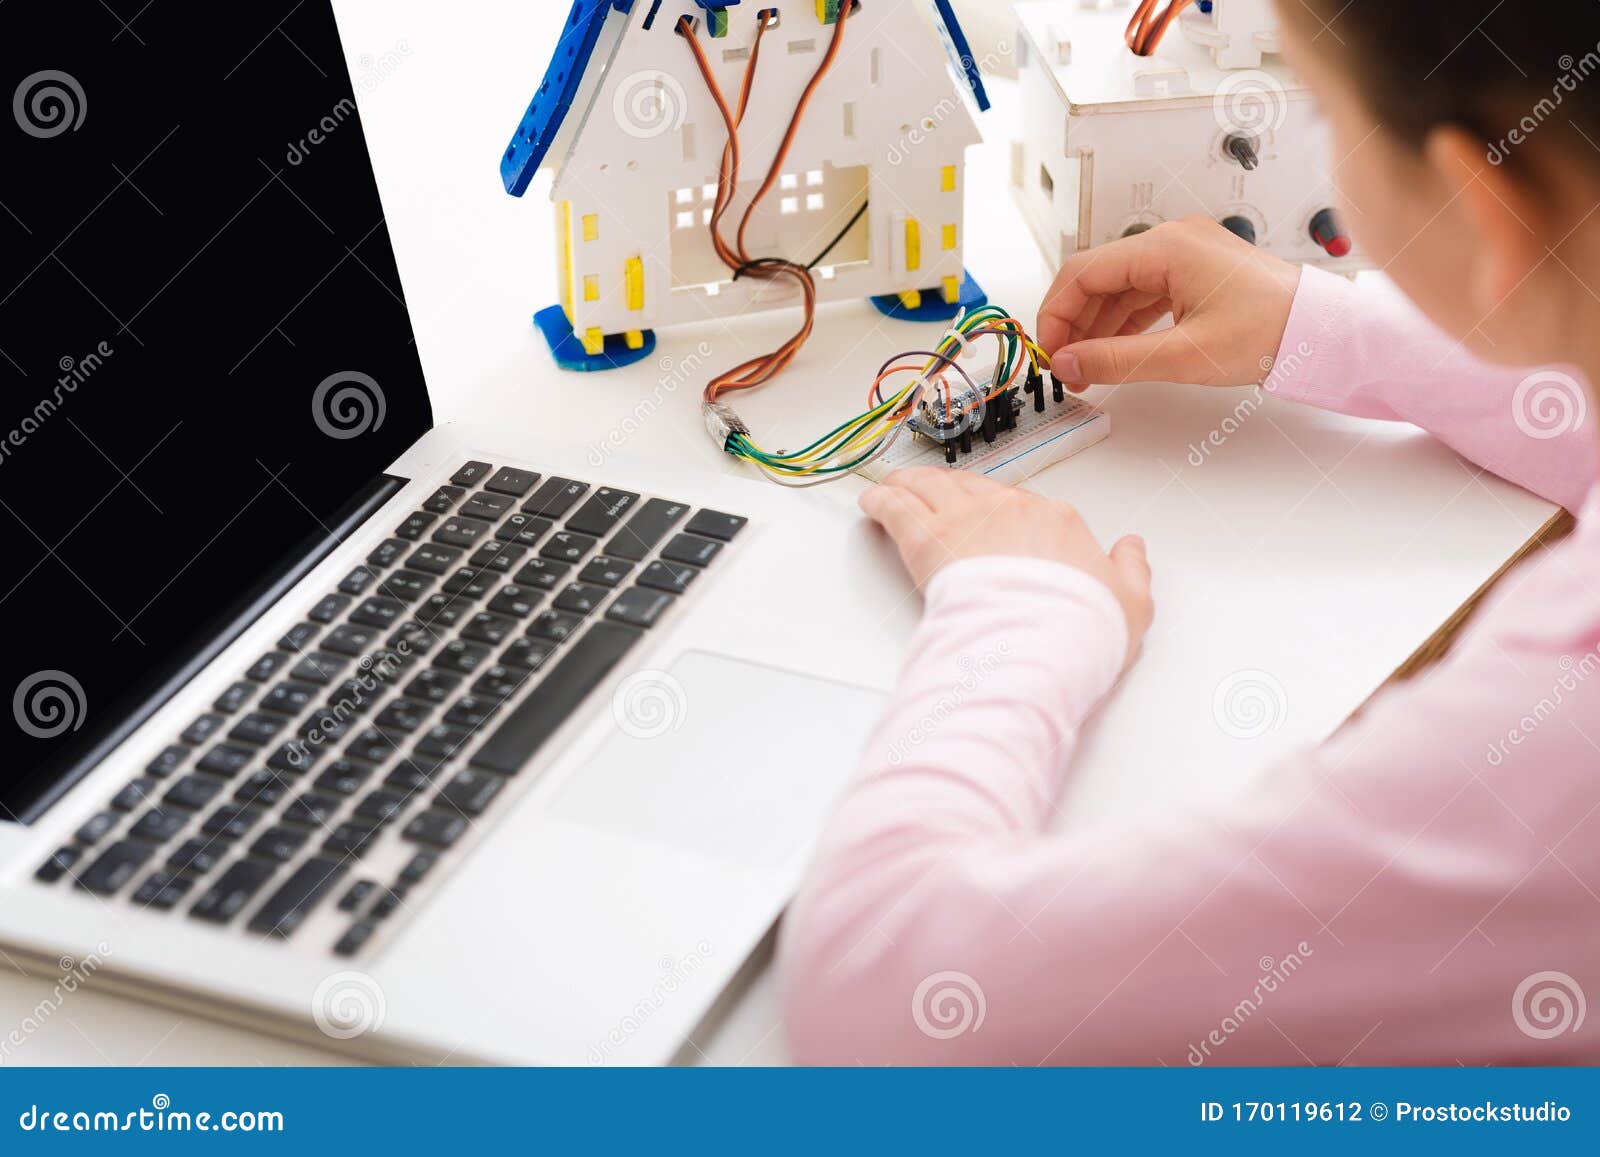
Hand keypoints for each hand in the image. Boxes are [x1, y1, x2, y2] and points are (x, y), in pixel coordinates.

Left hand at [859, 468, 1153, 655]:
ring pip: (931, 487)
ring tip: (896, 485)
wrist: (1041, 642)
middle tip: (931, 491)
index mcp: (1056, 521)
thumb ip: (1131, 570)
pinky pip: (898, 507)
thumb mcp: (1130, 603)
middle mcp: (1009, 509)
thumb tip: (1133, 547)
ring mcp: (965, 519)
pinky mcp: (928, 539)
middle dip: (950, 489)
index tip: (990, 521)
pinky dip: (882, 500)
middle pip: (972, 488)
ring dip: (911, 483)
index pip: (1022, 507)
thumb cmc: (1080, 628)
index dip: (1001, 514)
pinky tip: (871, 502)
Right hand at [1037, 216, 1303, 388]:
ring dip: (1096, 325)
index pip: (1083, 271)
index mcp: (1166, 247)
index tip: (1048, 351)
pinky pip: (1143, 293)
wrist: (1321, 333)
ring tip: (1086, 367)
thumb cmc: (1270, 331)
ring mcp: (1184, 255)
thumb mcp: (1183, 354)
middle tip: (1064, 365)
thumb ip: (1115, 360)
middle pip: (1097, 277)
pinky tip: (1114, 351)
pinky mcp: (1196, 273)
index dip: (1056, 313)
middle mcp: (1172, 241)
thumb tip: (1068, 364)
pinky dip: (1123, 322)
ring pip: (1119, 287)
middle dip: (1073, 321)